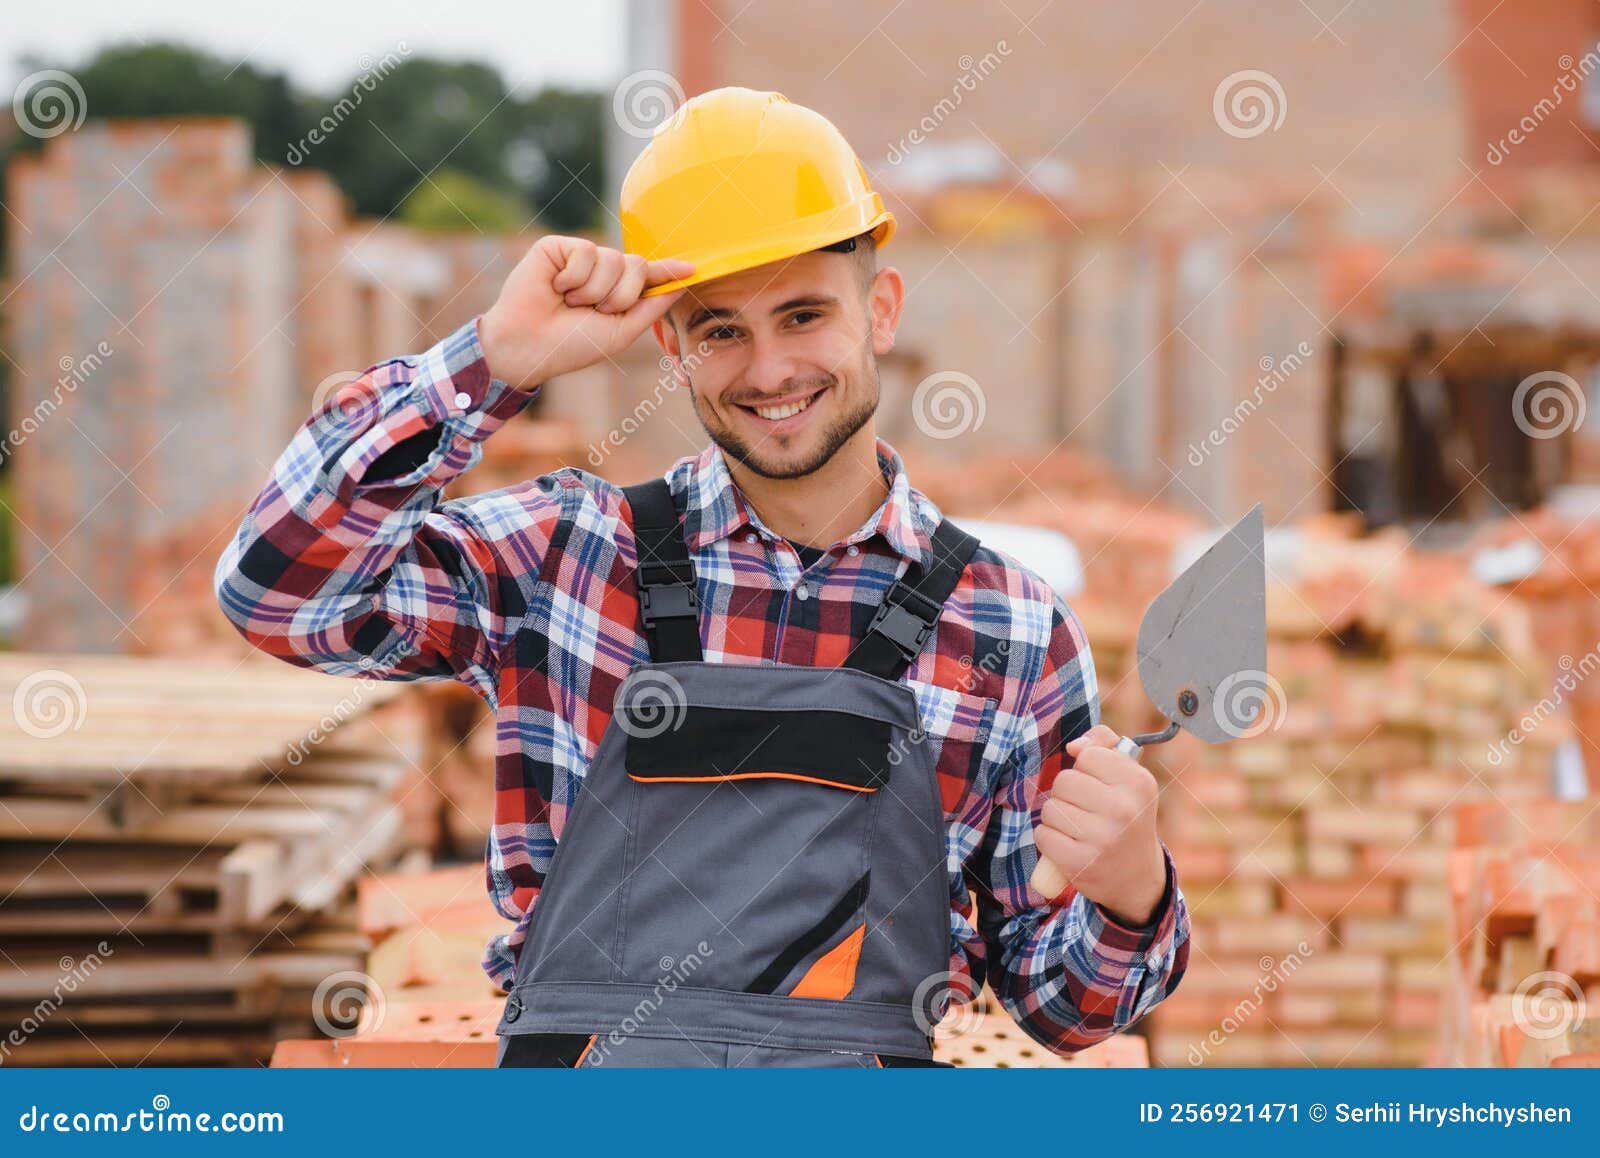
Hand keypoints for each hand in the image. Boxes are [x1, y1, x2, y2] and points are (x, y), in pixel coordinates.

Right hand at [479, 236, 693, 387]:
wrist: (529, 345)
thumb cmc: (572, 345)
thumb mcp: (622, 331)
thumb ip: (651, 307)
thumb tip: (681, 284)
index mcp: (617, 292)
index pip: (647, 276)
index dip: (668, 271)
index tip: (692, 268)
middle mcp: (601, 272)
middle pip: (636, 264)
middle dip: (621, 295)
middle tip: (595, 311)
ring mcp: (579, 257)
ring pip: (612, 259)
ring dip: (593, 290)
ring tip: (570, 303)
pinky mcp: (558, 246)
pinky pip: (585, 252)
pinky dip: (573, 278)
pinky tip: (555, 288)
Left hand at [1031, 724, 1167, 926]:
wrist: (1137, 877)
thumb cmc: (1126, 816)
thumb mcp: (1128, 778)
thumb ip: (1104, 745)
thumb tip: (1074, 746)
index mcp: (1139, 783)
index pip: (1087, 756)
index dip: (1086, 770)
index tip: (1100, 787)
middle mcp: (1124, 809)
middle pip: (1064, 781)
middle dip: (1067, 794)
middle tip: (1086, 810)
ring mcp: (1103, 838)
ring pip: (1050, 808)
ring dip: (1057, 817)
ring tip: (1080, 829)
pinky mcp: (1082, 862)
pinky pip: (1043, 834)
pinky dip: (1049, 839)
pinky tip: (1069, 845)